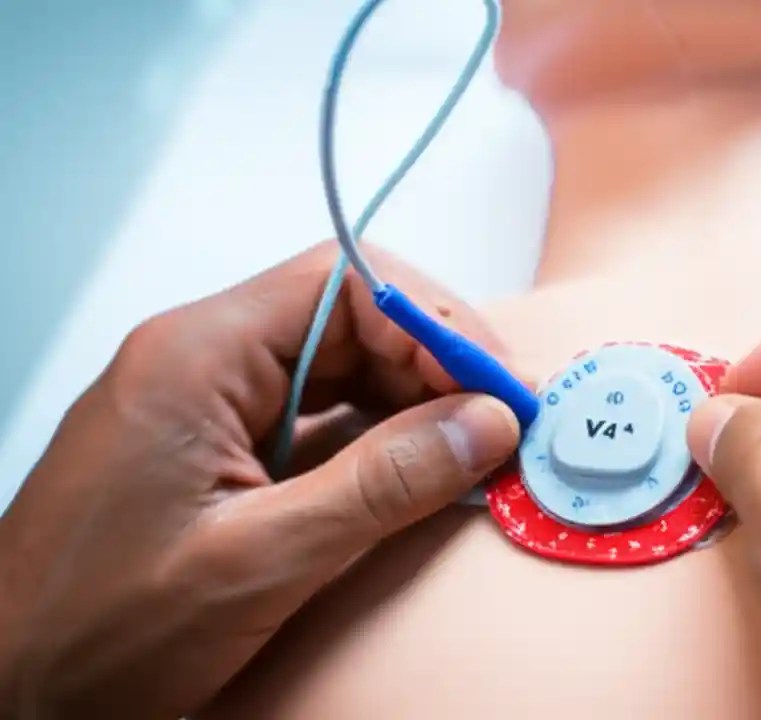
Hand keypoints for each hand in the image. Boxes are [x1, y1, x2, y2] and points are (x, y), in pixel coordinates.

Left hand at [0, 244, 521, 718]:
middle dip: (436, 365)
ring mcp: (206, 408)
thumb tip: (487, 424)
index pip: (345, 283)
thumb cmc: (97, 633)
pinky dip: (375, 445)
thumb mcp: (260, 561)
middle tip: (504, 425)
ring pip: (338, 371)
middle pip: (349, 320)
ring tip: (474, 454)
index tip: (500, 389)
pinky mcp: (215, 453)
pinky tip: (417, 478)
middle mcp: (200, 362)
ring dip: (412, 406)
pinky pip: (314, 423)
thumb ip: (382, 486)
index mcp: (196, 357)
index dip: (438, 326)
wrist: (4, 693)